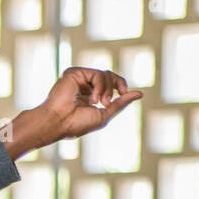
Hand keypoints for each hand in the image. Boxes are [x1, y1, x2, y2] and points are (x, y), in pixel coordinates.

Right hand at [1, 68, 141, 158]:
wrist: (58, 123)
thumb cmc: (76, 124)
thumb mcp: (105, 115)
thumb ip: (120, 103)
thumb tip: (140, 93)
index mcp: (89, 96)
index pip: (111, 83)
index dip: (120, 85)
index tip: (124, 93)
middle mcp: (84, 86)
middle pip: (110, 76)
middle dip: (115, 86)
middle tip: (106, 103)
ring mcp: (79, 79)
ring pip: (105, 75)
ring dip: (106, 90)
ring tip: (99, 103)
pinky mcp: (73, 73)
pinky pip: (96, 73)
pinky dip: (99, 86)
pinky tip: (92, 98)